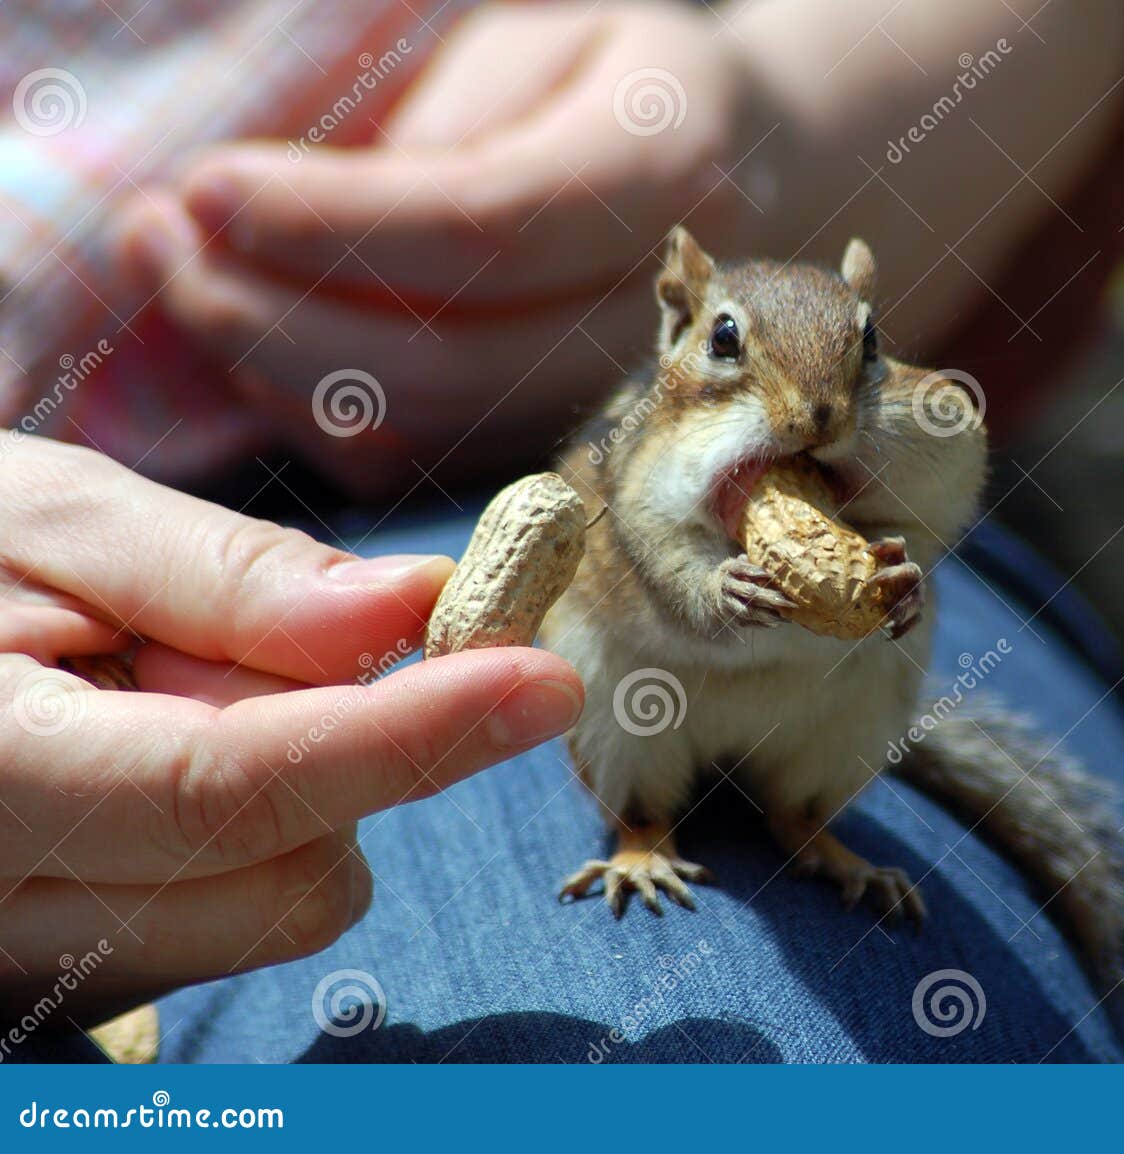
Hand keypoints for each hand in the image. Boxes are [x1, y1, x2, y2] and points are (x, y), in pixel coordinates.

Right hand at [0, 436, 582, 1024]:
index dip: (406, 734)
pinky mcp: (70, 968)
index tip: (543, 680)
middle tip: (267, 641)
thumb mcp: (51, 519)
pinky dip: (255, 829)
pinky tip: (170, 746)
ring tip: (182, 685)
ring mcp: (32, 960)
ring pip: (279, 911)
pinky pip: (235, 917)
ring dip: (303, 790)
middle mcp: (5, 912)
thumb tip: (413, 612)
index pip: (234, 787)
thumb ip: (229, 578)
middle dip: (349, 755)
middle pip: (290, 883)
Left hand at [116, 1, 763, 492]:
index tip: (205, 188)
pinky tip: (259, 341)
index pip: (481, 230)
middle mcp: (663, 312)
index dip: (329, 225)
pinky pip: (429, 460)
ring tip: (181, 274)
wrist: (760, 173)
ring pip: (431, 431)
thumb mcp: (540, 51)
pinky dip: (320, 414)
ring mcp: (624, 398)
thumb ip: (444, 140)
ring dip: (275, 371)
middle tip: (159, 240)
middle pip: (448, 364)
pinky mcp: (574, 441)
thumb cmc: (626, 85)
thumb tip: (307, 239)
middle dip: (272, 317)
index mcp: (667, 172)